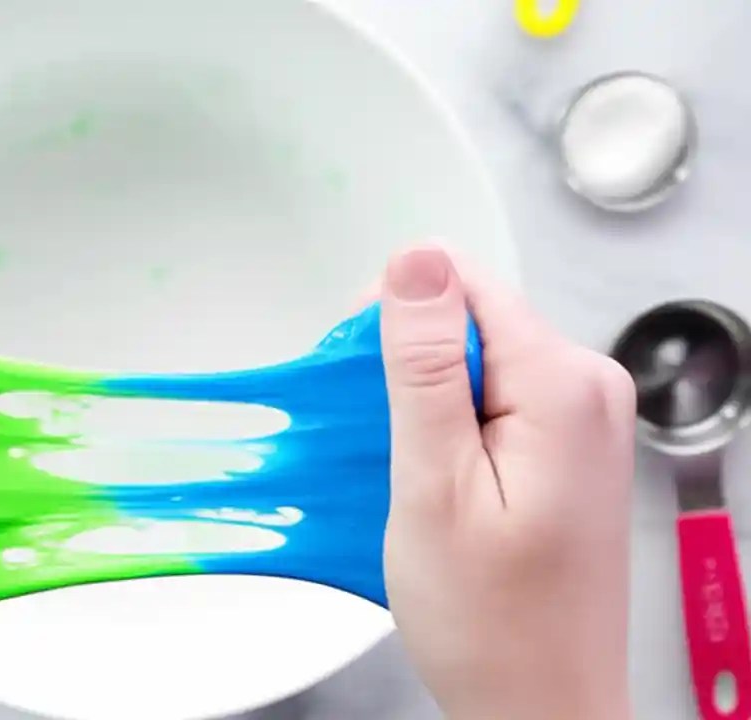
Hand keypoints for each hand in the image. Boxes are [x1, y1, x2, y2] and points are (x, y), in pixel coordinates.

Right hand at [379, 247, 635, 719]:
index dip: (396, 327)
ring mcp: (584, 420)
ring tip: (412, 480)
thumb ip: (424, 367)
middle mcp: (589, 388)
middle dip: (410, 373)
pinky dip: (451, 433)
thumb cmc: (490, 621)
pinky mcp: (568, 448)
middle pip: (471, 322)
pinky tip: (437, 488)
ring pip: (476, 363)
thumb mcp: (434, 485)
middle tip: (389, 452)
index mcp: (563, 384)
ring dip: (426, 409)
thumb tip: (417, 259)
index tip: (366, 394)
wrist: (540, 707)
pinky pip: (494, 402)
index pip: (462, 286)